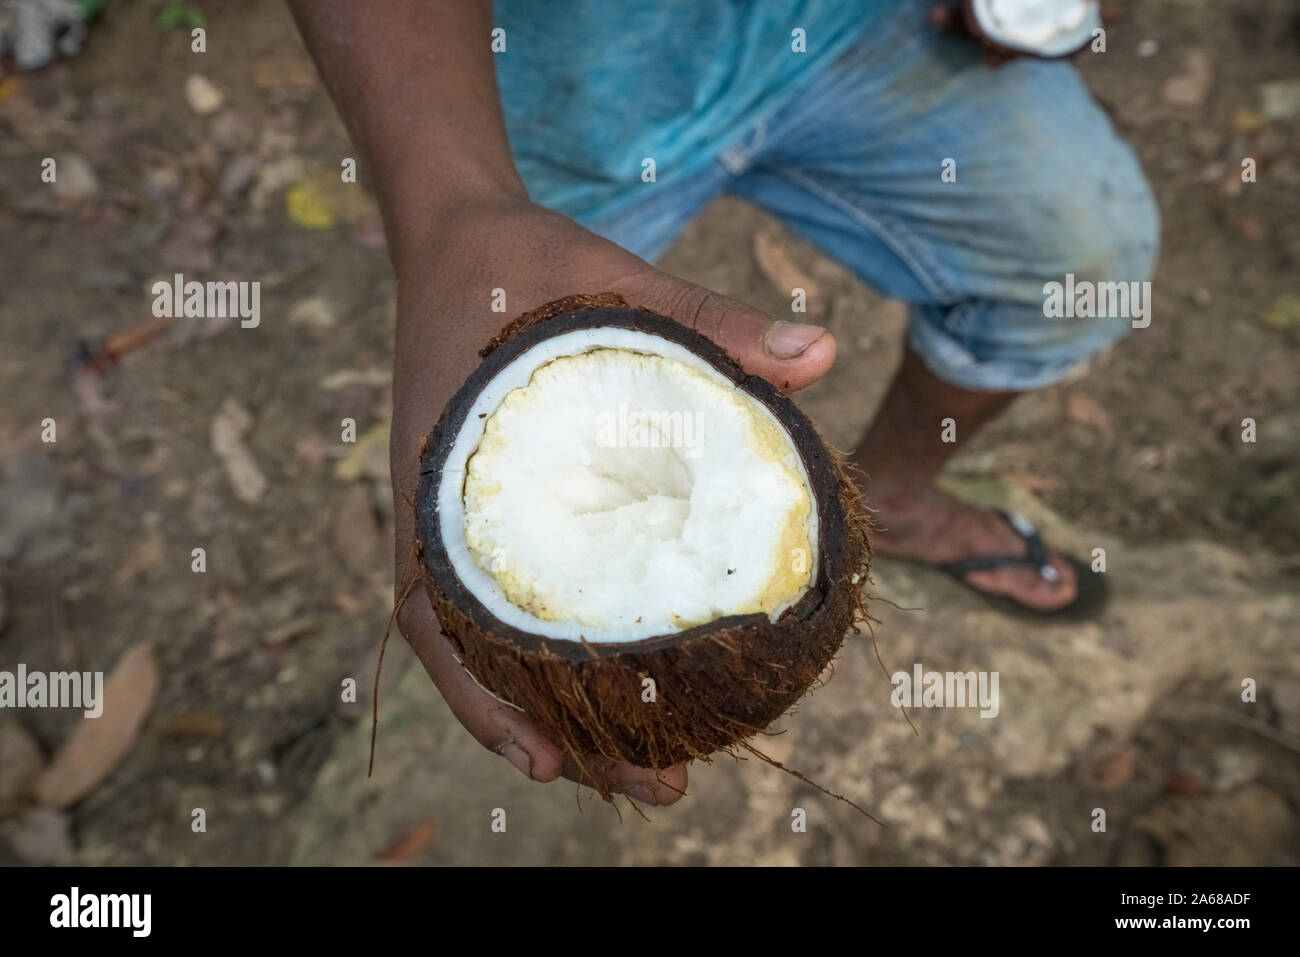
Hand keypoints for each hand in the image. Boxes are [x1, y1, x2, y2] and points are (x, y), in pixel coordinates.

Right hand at [388, 196, 835, 804]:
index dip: (482, 698)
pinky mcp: (495, 512)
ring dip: (561, 707)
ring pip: (497, 640)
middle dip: (553, 732)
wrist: (458, 232)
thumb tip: (824, 350)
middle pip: (477, 656)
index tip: (548, 760)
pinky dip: (556, 647)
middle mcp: (441, 518)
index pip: (438, 613)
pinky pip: (514, 594)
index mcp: (442, 480)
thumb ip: (709, 317)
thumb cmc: (522, 262)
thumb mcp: (611, 281)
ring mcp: (464, 521)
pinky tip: (624, 673)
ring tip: (652, 769)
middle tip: (653, 789)